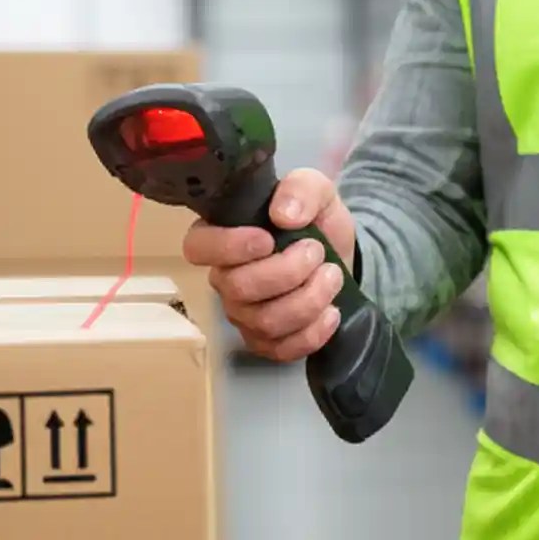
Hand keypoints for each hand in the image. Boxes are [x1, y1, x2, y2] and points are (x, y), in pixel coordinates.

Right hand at [182, 168, 356, 362]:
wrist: (340, 255)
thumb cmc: (314, 220)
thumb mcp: (316, 190)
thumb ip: (300, 189)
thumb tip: (283, 215)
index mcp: (223, 236)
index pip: (198, 247)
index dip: (228, 247)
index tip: (268, 239)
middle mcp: (225, 279)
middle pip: (238, 288)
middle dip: (287, 272)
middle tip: (317, 252)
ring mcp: (243, 315)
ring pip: (265, 321)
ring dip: (309, 298)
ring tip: (332, 276)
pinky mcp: (266, 343)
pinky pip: (281, 350)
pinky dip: (313, 332)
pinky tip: (332, 311)